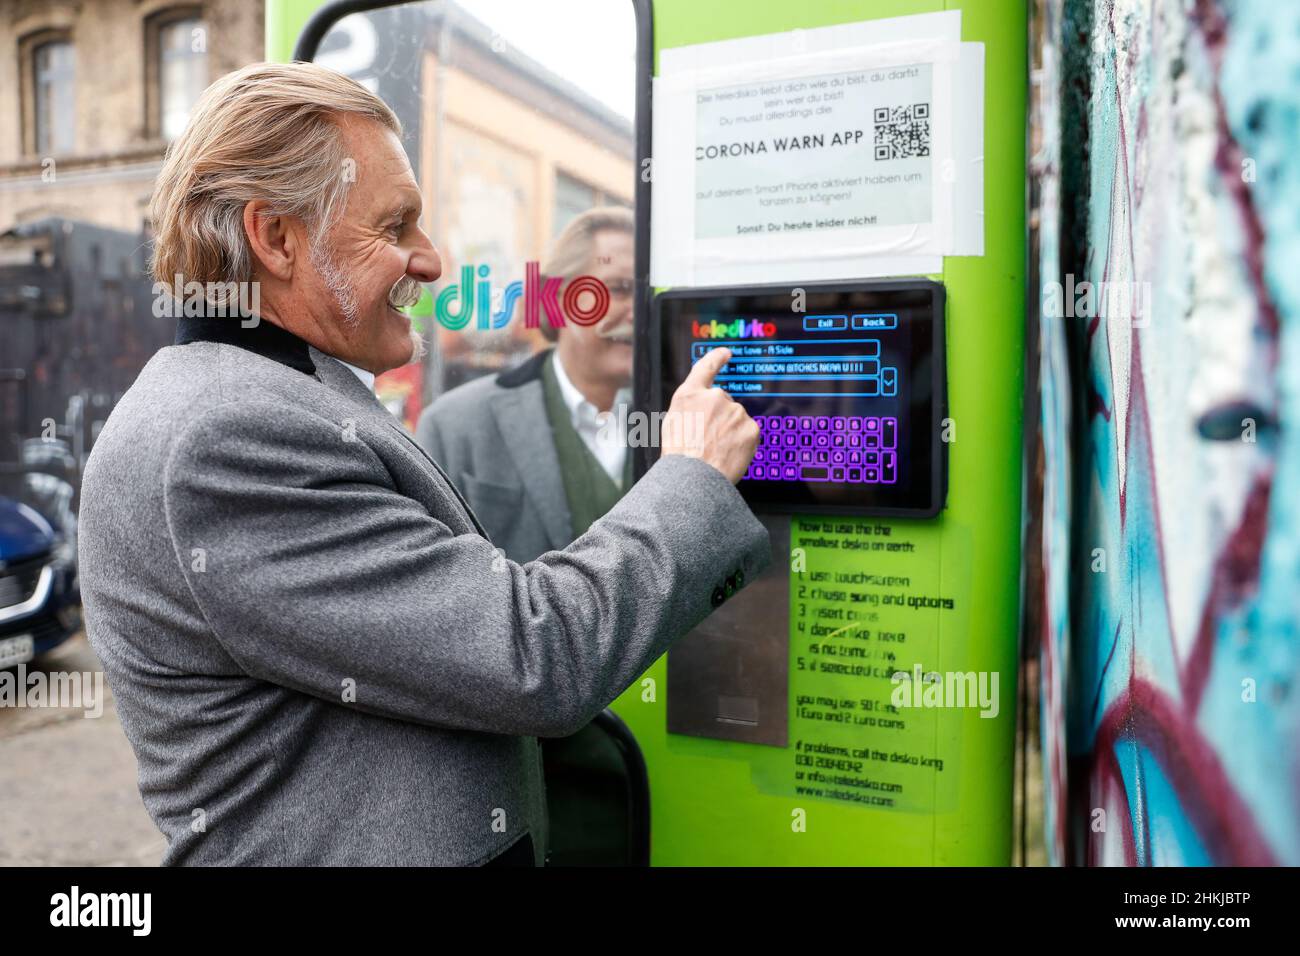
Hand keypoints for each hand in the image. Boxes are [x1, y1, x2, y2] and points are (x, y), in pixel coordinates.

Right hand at [660, 347, 759, 483]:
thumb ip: (690, 409)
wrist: (693, 477)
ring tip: (716, 451)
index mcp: (690, 395)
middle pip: (724, 403)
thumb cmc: (679, 456)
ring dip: (730, 433)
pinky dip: (742, 444)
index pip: (706, 367)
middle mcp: (714, 397)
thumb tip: (701, 412)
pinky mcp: (750, 428)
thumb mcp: (672, 423)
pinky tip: (729, 454)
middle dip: (720, 419)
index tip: (726, 353)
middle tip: (708, 440)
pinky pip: (748, 433)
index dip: (717, 357)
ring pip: (737, 420)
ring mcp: (735, 412)